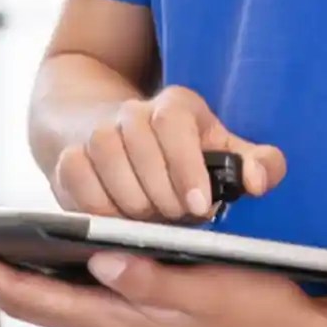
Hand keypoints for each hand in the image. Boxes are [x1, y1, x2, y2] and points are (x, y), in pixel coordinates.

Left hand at [0, 244, 326, 326]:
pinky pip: (64, 286)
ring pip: (38, 291)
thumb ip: (150, 277)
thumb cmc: (255, 310)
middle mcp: (105, 318)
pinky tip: (19, 247)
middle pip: (19, 293)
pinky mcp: (130, 302)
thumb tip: (100, 256)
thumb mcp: (204, 292)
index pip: (27, 294)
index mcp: (114, 319)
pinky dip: (32, 266)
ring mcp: (116, 313)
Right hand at [52, 85, 286, 221]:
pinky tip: (116, 219)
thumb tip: (257, 181)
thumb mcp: (224, 154)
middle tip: (174, 218)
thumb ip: (258, 165)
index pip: (173, 123)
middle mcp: (131, 112)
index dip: (185, 165)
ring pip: (105, 157)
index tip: (198, 205)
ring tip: (148, 219)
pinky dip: (96, 203)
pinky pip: (76, 175)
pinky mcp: (68, 157)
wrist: (115, 139)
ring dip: (129, 198)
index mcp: (175, 107)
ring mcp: (96, 132)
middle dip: (160, 193)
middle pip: (139, 145)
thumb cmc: (180, 156)